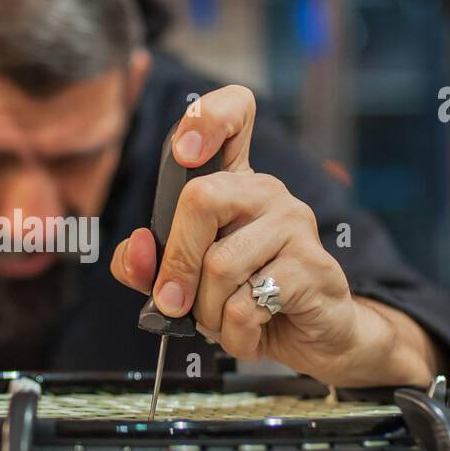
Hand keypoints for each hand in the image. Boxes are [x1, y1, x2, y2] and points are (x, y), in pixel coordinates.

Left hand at [110, 86, 436, 387]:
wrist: (312, 337)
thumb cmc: (245, 300)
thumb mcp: (184, 282)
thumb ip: (145, 265)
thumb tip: (137, 247)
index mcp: (234, 182)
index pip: (234, 113)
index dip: (207, 118)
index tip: (184, 152)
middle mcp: (267, 191)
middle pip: (201, 198)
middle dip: (176, 262)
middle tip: (174, 302)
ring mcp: (295, 225)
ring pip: (221, 264)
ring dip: (206, 311)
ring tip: (220, 322)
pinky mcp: (313, 267)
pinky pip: (247, 303)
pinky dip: (234, 333)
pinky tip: (248, 334)